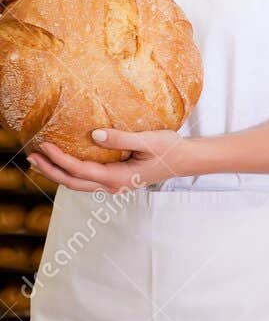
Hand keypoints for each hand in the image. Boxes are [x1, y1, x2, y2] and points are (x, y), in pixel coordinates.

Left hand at [26, 129, 190, 193]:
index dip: (59, 159)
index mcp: (118, 178)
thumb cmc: (169, 148)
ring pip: (79, 183)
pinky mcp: (117, 180)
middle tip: (31, 158)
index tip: (44, 146)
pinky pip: (88, 179)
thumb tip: (94, 135)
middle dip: (51, 170)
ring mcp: (115, 185)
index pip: (80, 170)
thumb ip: (120, 138)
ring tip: (41, 161)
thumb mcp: (147, 140)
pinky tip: (65, 162)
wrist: (186, 160)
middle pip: (73, 182)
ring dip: (58, 173)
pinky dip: (72, 172)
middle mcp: (113, 186)